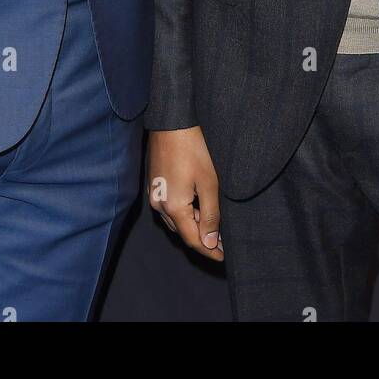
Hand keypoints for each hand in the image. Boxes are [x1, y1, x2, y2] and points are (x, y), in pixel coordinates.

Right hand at [147, 126, 223, 261]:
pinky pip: (169, 208)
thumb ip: (210, 215)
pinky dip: (184, 213)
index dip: (209, 251)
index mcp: (173, 208)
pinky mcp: (154, 184)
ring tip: (213, 225)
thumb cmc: (193, 148)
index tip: (224, 257)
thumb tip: (210, 242)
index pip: (192, 240)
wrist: (172, 121)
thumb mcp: (209, 183)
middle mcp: (159, 205)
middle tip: (223, 241)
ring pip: (175, 220)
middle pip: (183, 232)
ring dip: (193, 226)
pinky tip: (197, 207)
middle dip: (202, 239)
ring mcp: (154, 194)